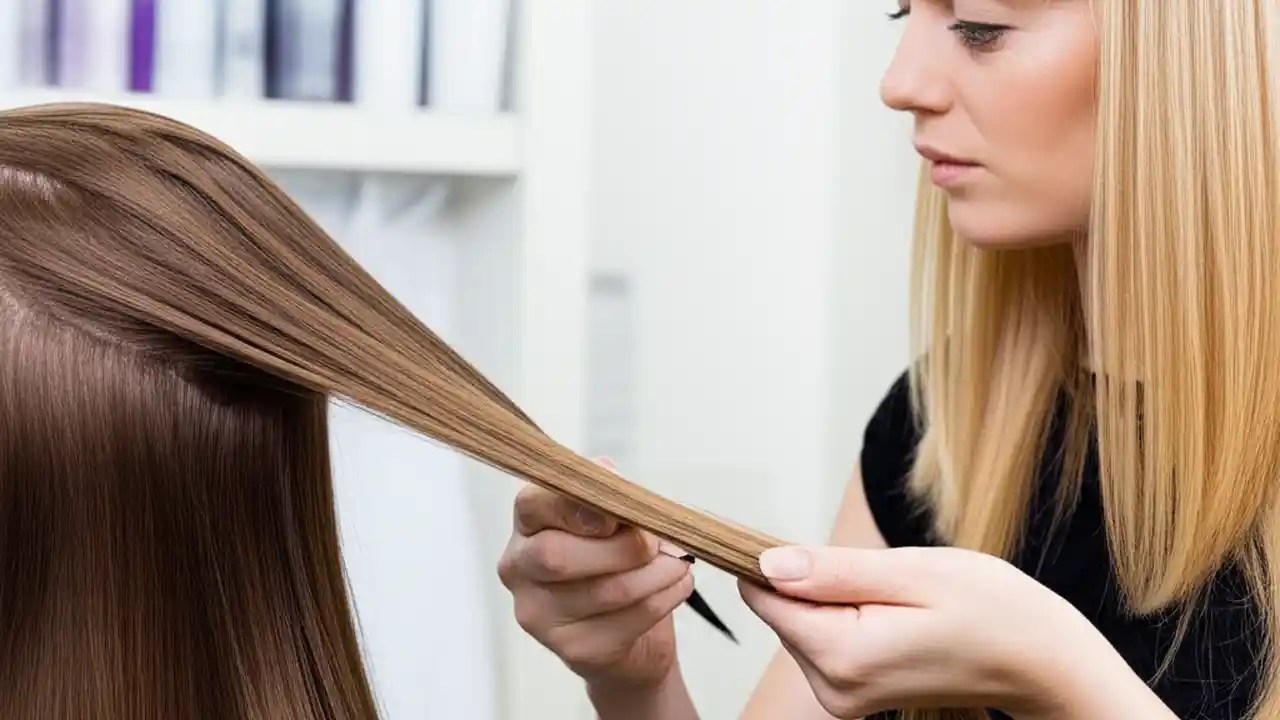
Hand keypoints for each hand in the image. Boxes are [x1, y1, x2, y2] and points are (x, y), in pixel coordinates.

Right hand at [497, 459, 693, 692]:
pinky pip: (629, 618)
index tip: (618, 508)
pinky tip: (676, 585)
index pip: (532, 503)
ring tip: (679, 562)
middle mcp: (519, 569)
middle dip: (624, 545)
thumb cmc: (617, 562)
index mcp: (527, 525)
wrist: (629, 640)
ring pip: (605, 589)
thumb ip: (607, 497)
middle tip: (658, 541)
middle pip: (558, 555)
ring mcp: (540, 615)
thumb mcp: (613, 520)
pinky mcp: (574, 649)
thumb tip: (607, 472)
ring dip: (658, 572)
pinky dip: (666, 597)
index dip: (576, 502)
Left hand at [739, 545, 1146, 718]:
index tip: (826, 549)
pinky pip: (828, 640)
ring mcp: (844, 698)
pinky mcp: (855, 696)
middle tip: (885, 576)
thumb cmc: (994, 611)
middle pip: (783, 611)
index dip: (780, 560)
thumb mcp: (915, 571)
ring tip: (899, 596)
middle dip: (820, 580)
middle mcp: (833, 688)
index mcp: (843, 655)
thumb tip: (767, 563)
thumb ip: (834, 570)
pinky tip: (897, 614)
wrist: (1043, 663)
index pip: (765, 597)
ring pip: (805, 624)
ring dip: (839, 597)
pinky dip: (851, 616)